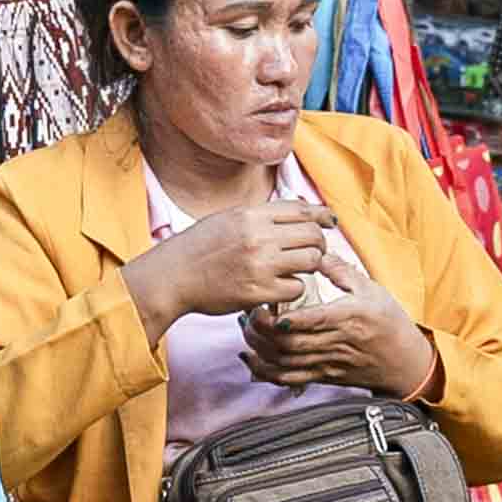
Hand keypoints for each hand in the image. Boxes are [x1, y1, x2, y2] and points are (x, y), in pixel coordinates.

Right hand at [136, 200, 336, 324]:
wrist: (172, 276)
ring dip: (311, 266)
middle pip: (313, 234)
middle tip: (313, 252)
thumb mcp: (228, 219)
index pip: (301, 209)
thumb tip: (294, 212)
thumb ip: (260, 217)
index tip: (330, 221)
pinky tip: (281, 287)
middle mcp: (258, 236)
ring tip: (299, 270)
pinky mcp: (259, 292)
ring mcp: (260, 265)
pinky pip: (297, 288)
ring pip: (311, 260)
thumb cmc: (199, 248)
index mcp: (251, 215)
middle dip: (319, 243)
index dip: (321, 215)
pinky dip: (294, 288)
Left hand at [240, 250, 435, 395]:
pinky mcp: (323, 377)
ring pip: (285, 362)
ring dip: (260, 347)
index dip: (284, 317)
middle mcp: (337, 344)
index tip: (265, 304)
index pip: (312, 320)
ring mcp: (328, 363)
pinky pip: (289, 379)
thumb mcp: (372, 290)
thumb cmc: (389, 322)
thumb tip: (316, 253)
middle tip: (250, 312)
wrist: (404, 362)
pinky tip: (250, 358)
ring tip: (248, 328)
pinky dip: (265, 371)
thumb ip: (342, 271)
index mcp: (349, 318)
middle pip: (291, 343)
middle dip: (262, 330)